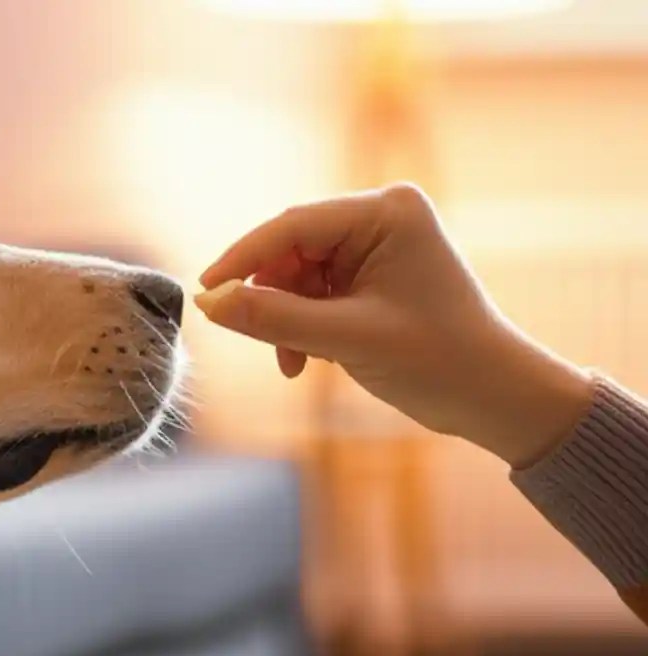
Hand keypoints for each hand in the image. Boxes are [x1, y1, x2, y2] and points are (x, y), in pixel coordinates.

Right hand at [195, 183, 592, 467]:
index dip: (243, 259)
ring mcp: (377, 247)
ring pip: (297, 277)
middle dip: (271, 299)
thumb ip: (273, 318)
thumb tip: (208, 303)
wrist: (494, 398)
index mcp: (387, 212)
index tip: (205, 292)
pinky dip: (302, 326)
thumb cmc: (439, 360)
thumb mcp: (346, 339)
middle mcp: (382, 218)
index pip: (291, 225)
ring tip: (294, 362)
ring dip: (286, 320)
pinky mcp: (372, 276)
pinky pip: (314, 293)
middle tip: (259, 341)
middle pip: (291, 251)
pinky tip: (307, 359)